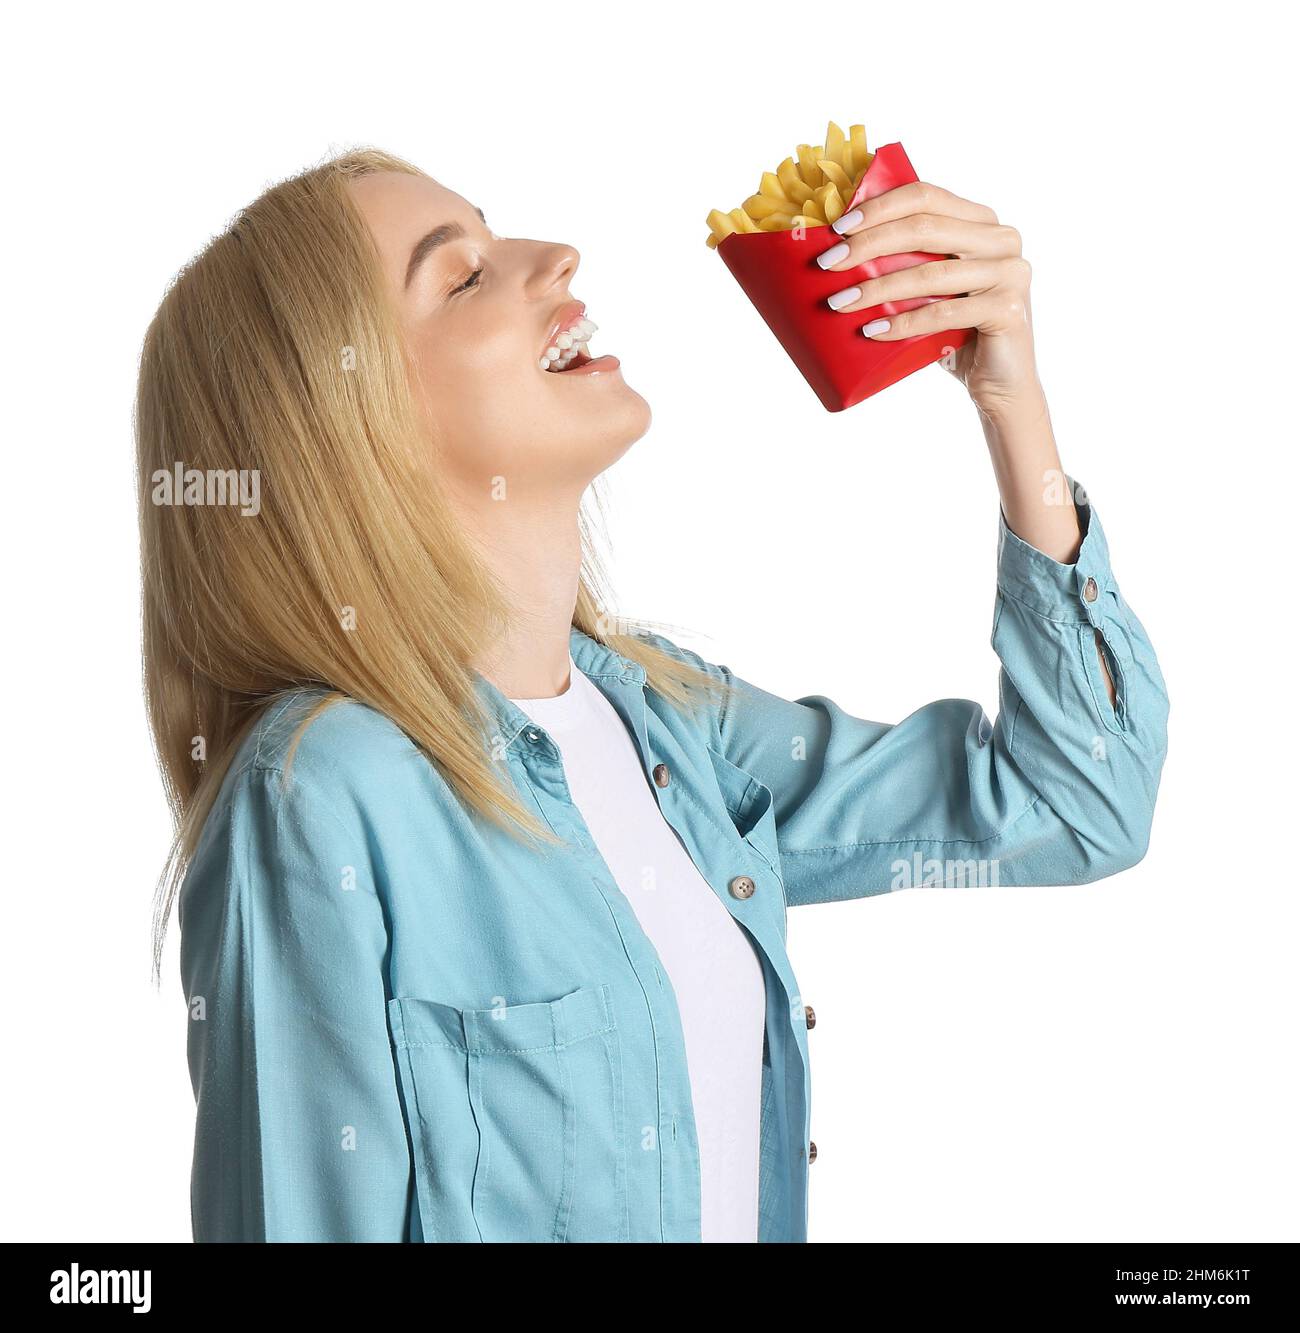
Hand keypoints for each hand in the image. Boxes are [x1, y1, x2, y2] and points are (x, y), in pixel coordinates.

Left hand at [816, 181, 1039, 416]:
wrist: (998, 381)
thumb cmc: (956, 332)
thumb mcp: (932, 288)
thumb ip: (908, 260)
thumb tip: (841, 245)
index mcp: (982, 222)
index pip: (925, 197)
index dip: (880, 207)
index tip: (838, 227)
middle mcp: (1002, 239)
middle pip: (924, 228)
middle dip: (868, 244)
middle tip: (828, 264)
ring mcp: (1011, 272)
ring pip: (931, 273)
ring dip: (877, 288)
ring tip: (839, 303)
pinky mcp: (1009, 310)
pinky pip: (944, 313)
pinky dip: (903, 324)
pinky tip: (871, 332)